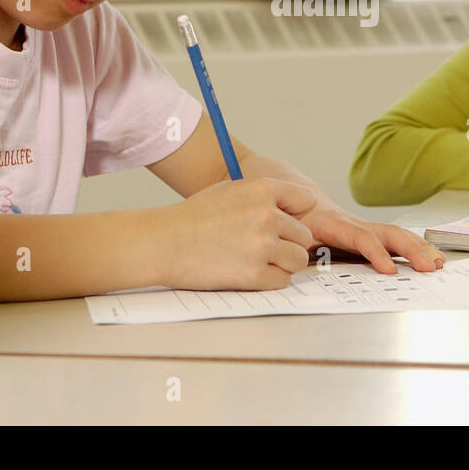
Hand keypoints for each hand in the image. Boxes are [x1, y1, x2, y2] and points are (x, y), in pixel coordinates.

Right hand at [155, 177, 317, 289]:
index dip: (295, 214)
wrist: (163, 243)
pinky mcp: (254, 273)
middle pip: (304, 236)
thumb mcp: (231, 190)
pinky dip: (269, 280)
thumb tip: (296, 210)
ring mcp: (261, 245)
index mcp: (262, 189)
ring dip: (282, 263)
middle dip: (287, 243)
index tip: (283, 224)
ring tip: (256, 259)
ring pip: (298, 259)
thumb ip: (265, 197)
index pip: (306, 201)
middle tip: (262, 247)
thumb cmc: (195, 217)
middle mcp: (266, 215)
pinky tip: (248, 271)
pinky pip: (282, 280)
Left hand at [295, 191, 444, 274]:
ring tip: (438, 263)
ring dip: (420, 248)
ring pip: (398, 234)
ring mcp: (366, 228)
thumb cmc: (293, 222)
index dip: (376, 253)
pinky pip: (398, 238)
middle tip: (430, 267)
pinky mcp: (371, 233)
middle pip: (389, 233)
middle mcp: (355, 224)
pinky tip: (433, 257)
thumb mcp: (291, 233)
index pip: (361, 239)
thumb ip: (296, 247)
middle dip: (412, 250)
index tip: (389, 271)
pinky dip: (417, 247)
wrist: (298, 202)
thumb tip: (299, 260)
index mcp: (334, 225)